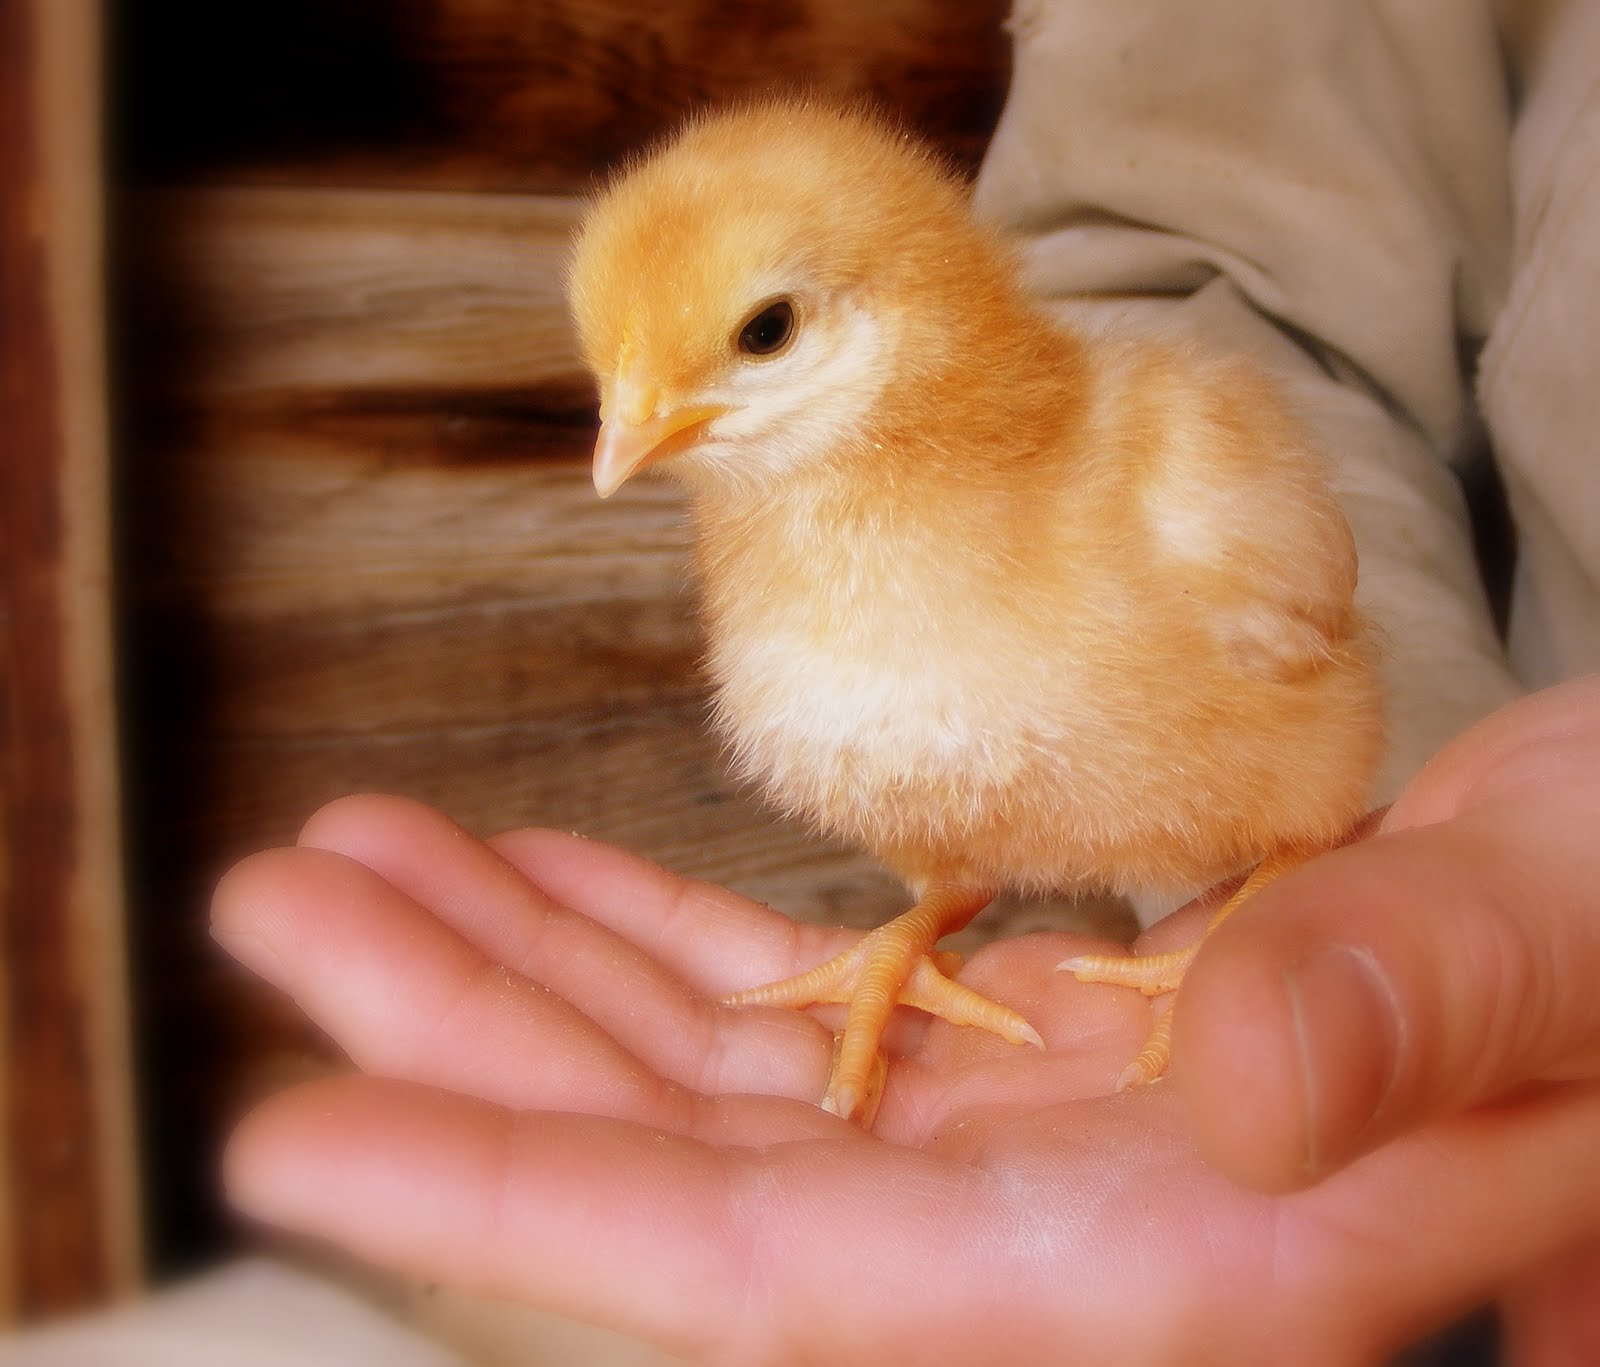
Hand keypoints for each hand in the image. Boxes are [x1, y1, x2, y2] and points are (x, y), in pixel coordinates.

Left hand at [214, 679, 1599, 1365]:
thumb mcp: (1578, 934)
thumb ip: (1429, 1002)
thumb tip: (1259, 1073)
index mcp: (1179, 1258)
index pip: (778, 1274)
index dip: (529, 1203)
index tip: (306, 1120)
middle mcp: (1066, 1232)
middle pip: (689, 1169)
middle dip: (470, 1039)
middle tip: (286, 900)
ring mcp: (1030, 1149)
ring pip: (718, 1080)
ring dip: (531, 965)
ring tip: (363, 858)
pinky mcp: (1036, 1057)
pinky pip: (799, 1013)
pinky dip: (655, 937)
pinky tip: (543, 877)